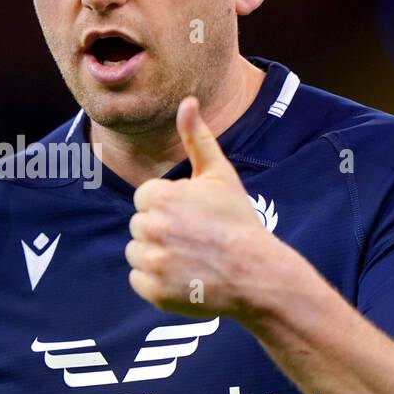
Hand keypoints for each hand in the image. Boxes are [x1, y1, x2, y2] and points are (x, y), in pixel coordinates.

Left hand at [126, 96, 298, 320]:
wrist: (257, 274)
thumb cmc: (237, 222)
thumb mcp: (220, 175)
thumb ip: (197, 137)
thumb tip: (188, 101)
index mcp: (159, 197)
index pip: (145, 199)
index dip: (170, 207)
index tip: (193, 217)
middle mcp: (150, 228)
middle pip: (139, 226)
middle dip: (162, 231)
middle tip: (195, 239)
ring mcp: (151, 262)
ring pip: (136, 253)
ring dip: (157, 257)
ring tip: (190, 259)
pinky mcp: (153, 291)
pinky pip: (139, 281)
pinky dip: (157, 283)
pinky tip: (184, 278)